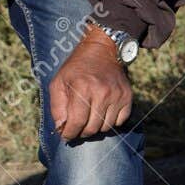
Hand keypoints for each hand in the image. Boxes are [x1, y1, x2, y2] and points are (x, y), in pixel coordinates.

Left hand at [49, 24, 132, 138]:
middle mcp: (102, 92)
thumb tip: (61, 128)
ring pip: (106, 127)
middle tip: (77, 127)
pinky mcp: (127, 96)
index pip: (77, 123)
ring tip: (89, 117)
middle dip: (81, 132)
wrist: (101, 50)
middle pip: (92, 128)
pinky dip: (110, 121)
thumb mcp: (58, 82)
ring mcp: (117, 95)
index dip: (69, 133)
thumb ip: (57, 107)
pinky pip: (120, 121)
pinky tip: (102, 112)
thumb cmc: (76, 68)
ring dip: (95, 127)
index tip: (66, 135)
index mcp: (82, 88)